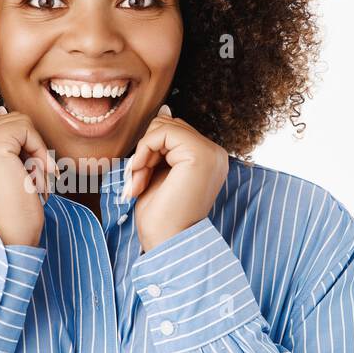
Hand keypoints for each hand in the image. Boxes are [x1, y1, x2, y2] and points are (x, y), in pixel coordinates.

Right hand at [0, 105, 55, 246]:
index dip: (18, 149)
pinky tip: (34, 177)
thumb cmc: (11, 214)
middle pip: (8, 120)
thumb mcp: (0, 173)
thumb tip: (3, 110)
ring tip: (31, 181)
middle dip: (28, 148)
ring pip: (19, 121)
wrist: (7, 240)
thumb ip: (0, 144)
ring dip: (35, 151)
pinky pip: (26, 127)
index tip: (21, 181)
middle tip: (30, 182)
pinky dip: (39, 150)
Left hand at [121, 105, 229, 252]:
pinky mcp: (199, 154)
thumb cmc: (161, 217)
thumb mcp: (159, 171)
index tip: (139, 179)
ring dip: (142, 154)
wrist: (167, 243)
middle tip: (138, 182)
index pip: (173, 131)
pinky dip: (143, 152)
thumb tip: (165, 109)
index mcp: (209, 158)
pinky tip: (140, 175)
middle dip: (145, 151)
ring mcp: (211, 152)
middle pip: (168, 124)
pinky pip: (162, 132)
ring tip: (139, 182)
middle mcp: (215, 153)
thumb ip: (163, 143)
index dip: (149, 150)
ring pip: (164, 126)